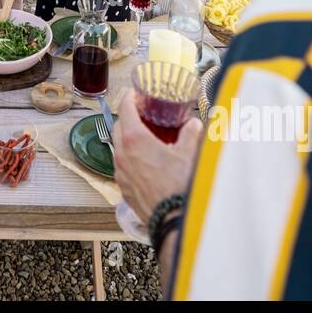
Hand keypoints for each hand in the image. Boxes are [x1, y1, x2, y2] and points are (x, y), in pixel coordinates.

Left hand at [112, 91, 203, 222]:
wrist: (174, 220)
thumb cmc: (180, 186)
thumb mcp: (190, 153)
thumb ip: (191, 134)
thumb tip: (193, 124)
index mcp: (135, 140)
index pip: (124, 109)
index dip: (128, 97)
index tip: (133, 92)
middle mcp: (123, 155)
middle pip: (118, 127)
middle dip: (127, 117)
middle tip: (141, 114)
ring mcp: (121, 173)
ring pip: (118, 148)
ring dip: (127, 139)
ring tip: (145, 138)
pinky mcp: (124, 189)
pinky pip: (122, 167)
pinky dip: (130, 158)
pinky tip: (146, 162)